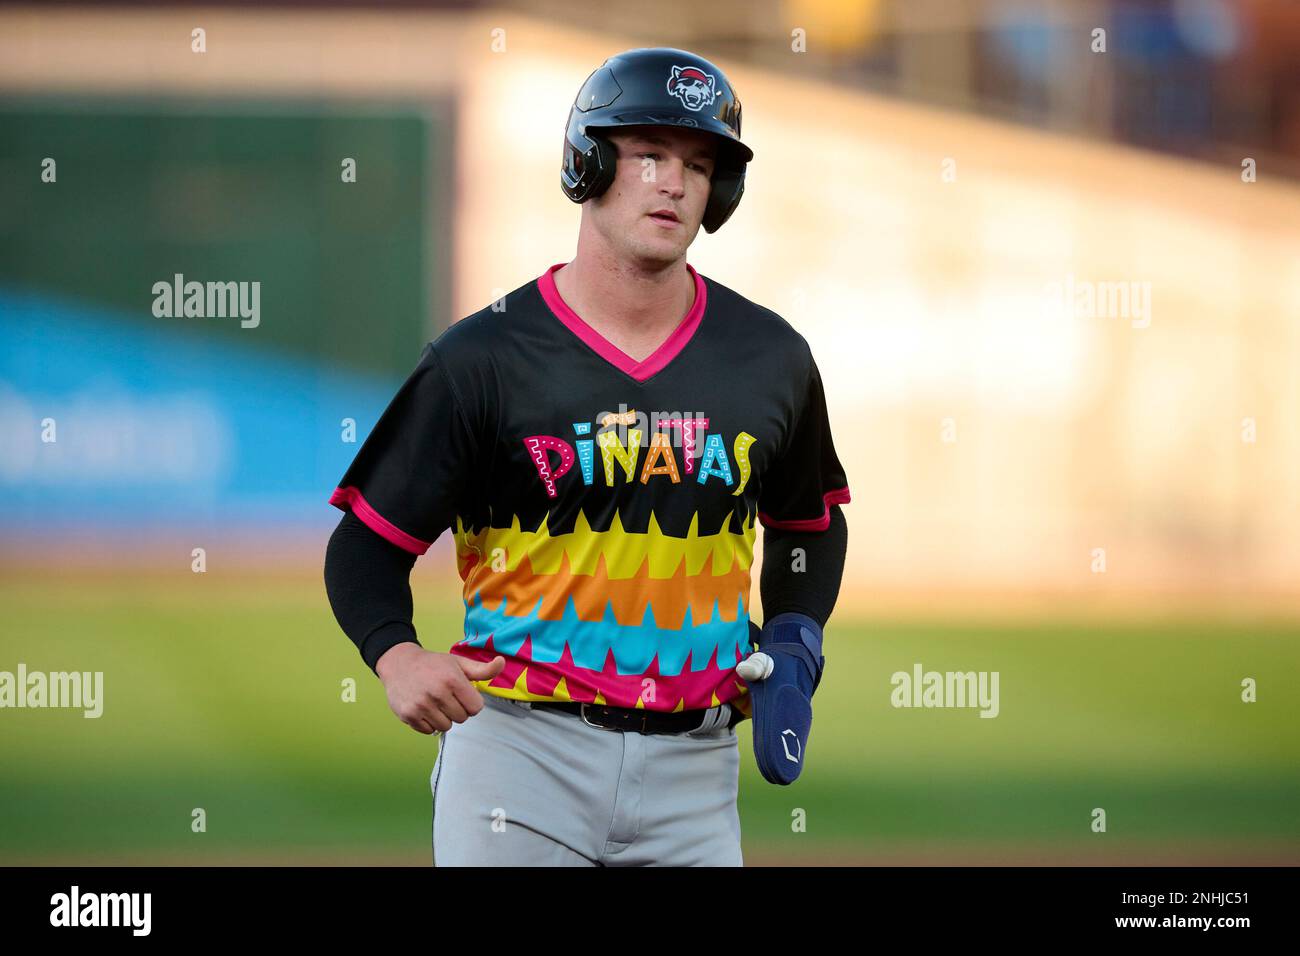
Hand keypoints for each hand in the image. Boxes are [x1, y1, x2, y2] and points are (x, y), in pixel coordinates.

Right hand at [375, 643, 505, 734]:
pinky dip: (429, 723)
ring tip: (435, 702)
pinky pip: (429, 731)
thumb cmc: (434, 664)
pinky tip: (424, 707)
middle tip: (447, 696)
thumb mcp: (459, 663)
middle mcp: (437, 693)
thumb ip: (482, 669)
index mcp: (452, 679)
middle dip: (458, 709)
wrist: (399, 663)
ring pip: (446, 726)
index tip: (462, 694)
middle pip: (462, 718)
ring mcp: (421, 705)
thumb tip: (502, 662)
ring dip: (444, 717)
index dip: (471, 702)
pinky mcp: (409, 715)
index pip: (476, 708)